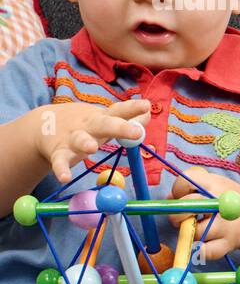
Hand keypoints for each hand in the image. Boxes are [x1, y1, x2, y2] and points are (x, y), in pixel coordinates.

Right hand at [32, 99, 153, 182]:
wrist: (45, 124)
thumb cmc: (87, 124)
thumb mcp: (106, 118)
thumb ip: (127, 118)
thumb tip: (149, 114)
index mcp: (103, 117)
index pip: (119, 110)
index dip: (133, 108)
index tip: (146, 105)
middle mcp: (89, 126)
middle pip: (105, 124)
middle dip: (120, 127)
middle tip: (136, 131)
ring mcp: (72, 138)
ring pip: (80, 140)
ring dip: (85, 143)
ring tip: (92, 148)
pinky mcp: (58, 152)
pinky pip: (60, 161)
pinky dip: (61, 169)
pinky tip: (64, 178)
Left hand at [168, 168, 239, 261]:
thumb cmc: (226, 199)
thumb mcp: (213, 184)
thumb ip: (190, 188)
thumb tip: (169, 199)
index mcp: (215, 184)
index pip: (186, 182)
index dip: (178, 190)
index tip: (182, 196)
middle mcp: (222, 203)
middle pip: (190, 205)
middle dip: (177, 214)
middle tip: (179, 218)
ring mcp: (226, 224)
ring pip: (196, 231)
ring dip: (189, 232)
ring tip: (195, 228)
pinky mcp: (229, 243)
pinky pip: (207, 251)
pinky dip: (200, 251)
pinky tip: (200, 246)